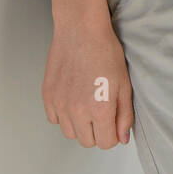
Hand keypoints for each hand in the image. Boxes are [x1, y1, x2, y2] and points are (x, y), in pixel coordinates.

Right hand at [42, 13, 133, 148]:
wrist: (81, 30)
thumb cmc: (105, 51)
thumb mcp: (125, 84)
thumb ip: (124, 115)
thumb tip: (121, 138)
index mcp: (100, 110)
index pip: (106, 143)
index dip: (112, 134)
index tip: (113, 120)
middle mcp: (77, 112)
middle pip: (87, 141)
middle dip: (97, 130)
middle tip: (100, 109)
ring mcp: (60, 105)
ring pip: (70, 133)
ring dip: (79, 125)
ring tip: (86, 103)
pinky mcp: (48, 96)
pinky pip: (54, 119)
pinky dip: (63, 115)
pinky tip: (72, 98)